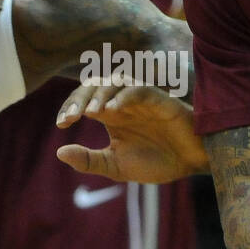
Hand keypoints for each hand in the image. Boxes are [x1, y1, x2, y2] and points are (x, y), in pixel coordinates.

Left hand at [55, 79, 207, 183]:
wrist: (190, 164)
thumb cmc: (156, 162)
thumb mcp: (116, 166)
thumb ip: (89, 160)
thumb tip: (59, 152)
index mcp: (111, 114)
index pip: (83, 100)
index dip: (69, 107)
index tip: (61, 124)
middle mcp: (123, 102)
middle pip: (95, 85)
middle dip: (79, 97)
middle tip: (69, 118)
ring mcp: (141, 100)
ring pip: (115, 82)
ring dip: (100, 94)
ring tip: (90, 113)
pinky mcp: (160, 100)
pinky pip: (139, 90)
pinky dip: (124, 97)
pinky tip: (112, 110)